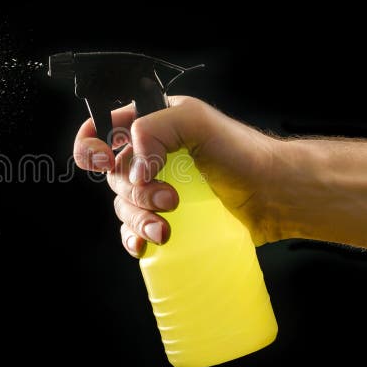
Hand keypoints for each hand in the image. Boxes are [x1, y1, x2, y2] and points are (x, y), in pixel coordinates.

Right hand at [74, 96, 282, 257]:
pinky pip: (133, 231)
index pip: (103, 128)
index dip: (91, 146)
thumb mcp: (197, 121)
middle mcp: (151, 156)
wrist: (275, 195)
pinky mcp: (167, 219)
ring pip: (123, 206)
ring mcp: (158, 189)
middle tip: (170, 198)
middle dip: (135, 191)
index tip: (102, 162)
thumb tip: (134, 168)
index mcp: (152, 125)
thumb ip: (155, 128)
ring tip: (167, 229)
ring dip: (138, 219)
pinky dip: (133, 239)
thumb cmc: (243, 153)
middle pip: (113, 175)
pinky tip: (146, 245)